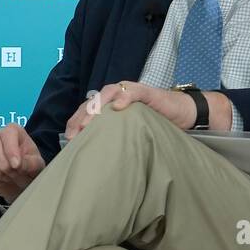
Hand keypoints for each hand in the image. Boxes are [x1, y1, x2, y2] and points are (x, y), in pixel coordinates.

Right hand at [0, 125, 44, 203]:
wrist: (20, 181)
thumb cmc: (28, 167)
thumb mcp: (37, 165)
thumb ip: (31, 163)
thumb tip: (19, 164)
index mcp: (12, 131)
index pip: (8, 134)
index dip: (11, 150)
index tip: (16, 165)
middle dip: (3, 163)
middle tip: (13, 174)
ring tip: (7, 178)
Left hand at [64, 81, 197, 140]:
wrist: (181, 114)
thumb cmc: (152, 123)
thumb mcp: (128, 133)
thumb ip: (112, 138)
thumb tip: (92, 157)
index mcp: (107, 105)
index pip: (85, 111)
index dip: (75, 123)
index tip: (68, 139)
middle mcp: (115, 96)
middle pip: (91, 103)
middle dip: (81, 117)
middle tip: (74, 134)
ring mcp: (129, 92)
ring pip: (106, 94)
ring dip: (96, 107)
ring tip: (89, 122)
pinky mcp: (146, 92)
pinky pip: (132, 92)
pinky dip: (124, 97)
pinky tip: (117, 106)